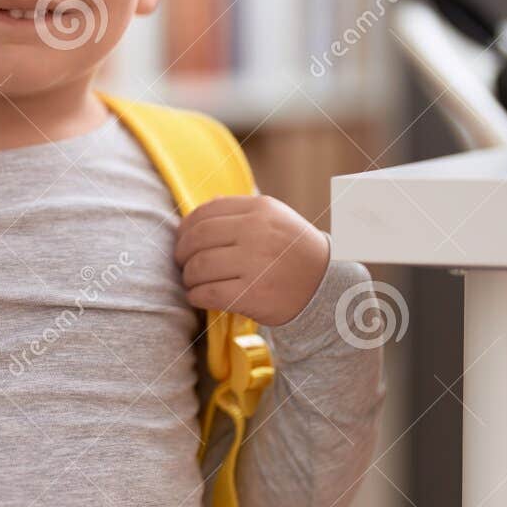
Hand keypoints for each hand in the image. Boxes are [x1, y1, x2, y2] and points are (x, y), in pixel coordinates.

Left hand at [173, 194, 330, 326]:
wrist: (325, 286)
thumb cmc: (292, 251)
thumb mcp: (274, 219)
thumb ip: (237, 213)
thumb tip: (195, 214)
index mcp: (260, 209)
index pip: (206, 213)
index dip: (185, 228)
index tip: (181, 239)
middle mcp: (257, 232)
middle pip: (197, 239)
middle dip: (182, 253)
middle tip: (182, 263)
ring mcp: (256, 264)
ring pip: (199, 267)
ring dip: (188, 277)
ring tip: (192, 281)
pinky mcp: (254, 294)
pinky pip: (208, 293)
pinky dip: (196, 296)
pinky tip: (198, 296)